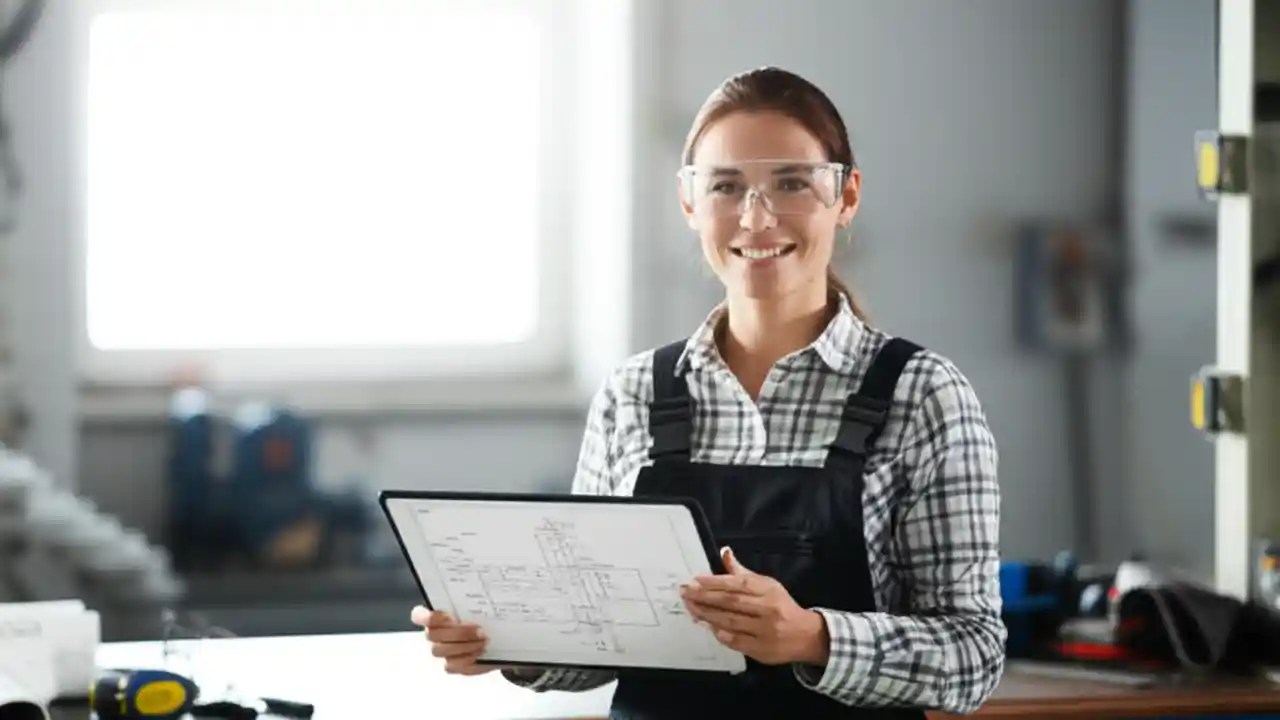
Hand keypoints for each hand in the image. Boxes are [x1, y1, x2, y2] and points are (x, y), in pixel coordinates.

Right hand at [411, 606, 500, 675]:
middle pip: (432, 634)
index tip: (448, 616)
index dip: (428, 616)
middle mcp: (434, 633)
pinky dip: (466, 659)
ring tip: (484, 641)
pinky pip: (451, 665)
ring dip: (464, 646)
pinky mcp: (452, 665)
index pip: (419, 616)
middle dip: (458, 632)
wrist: (498, 637)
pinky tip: (480, 653)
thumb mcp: (481, 606)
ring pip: (440, 650)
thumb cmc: (485, 618)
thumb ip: (473, 601)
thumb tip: (478, 589)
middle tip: (480, 630)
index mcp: (437, 615)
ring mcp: (441, 650)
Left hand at [680, 547, 829, 666]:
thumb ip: (742, 572)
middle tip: (686, 593)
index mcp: (768, 590)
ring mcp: (764, 631)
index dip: (715, 582)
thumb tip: (724, 552)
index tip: (695, 581)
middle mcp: (767, 609)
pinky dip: (720, 633)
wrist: (806, 635)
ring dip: (707, 615)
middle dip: (705, 598)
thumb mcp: (767, 585)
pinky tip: (707, 626)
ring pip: (730, 621)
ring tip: (691, 608)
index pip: (738, 584)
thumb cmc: (782, 606)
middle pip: (731, 602)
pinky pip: (735, 641)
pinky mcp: (761, 649)